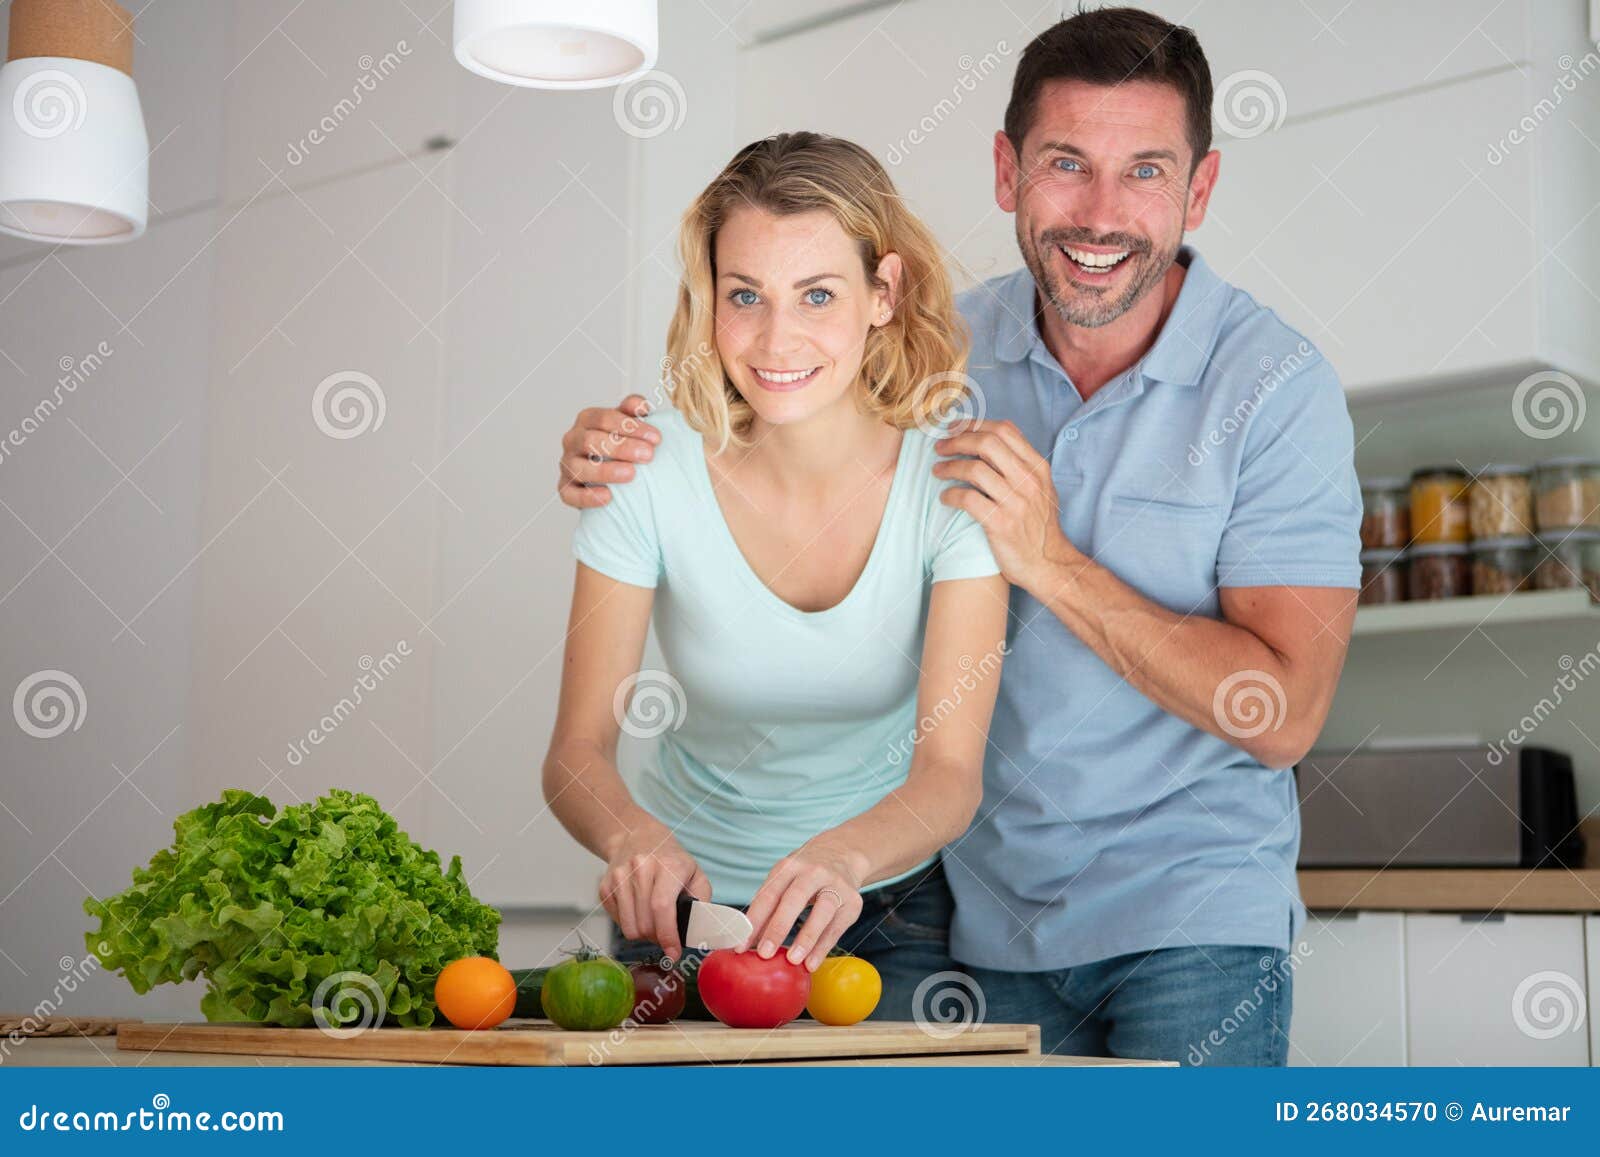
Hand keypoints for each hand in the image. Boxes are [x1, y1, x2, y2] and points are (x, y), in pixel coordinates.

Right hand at [557, 394, 661, 508]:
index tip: (656, 438)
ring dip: (606, 471)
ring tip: (631, 474)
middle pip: (590, 440)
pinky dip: (587, 496)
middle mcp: (572, 440)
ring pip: (578, 467)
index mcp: (586, 420)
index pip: (604, 418)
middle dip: (621, 447)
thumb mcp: (628, 424)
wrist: (611, 476)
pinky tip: (608, 496)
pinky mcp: (566, 489)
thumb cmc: (620, 444)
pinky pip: (570, 494)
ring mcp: (567, 465)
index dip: (630, 427)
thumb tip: (641, 406)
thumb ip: (633, 410)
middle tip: (648, 455)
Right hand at [599, 823, 709, 960]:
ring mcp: (619, 877)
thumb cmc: (671, 861)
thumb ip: (701, 902)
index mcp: (668, 865)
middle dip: (658, 937)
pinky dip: (630, 924)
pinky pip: (617, 922)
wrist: (638, 837)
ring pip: (629, 928)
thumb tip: (696, 931)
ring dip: (643, 934)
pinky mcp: (605, 886)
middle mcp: (641, 868)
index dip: (668, 935)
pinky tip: (638, 910)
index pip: (662, 907)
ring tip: (652, 922)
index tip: (674, 953)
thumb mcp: (695, 874)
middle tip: (666, 933)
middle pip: (645, 923)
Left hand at [742, 839, 867, 970]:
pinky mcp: (852, 901)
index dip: (754, 921)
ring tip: (793, 960)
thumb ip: (769, 908)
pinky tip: (812, 962)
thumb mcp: (786, 880)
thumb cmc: (805, 875)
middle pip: (794, 898)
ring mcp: (835, 885)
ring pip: (823, 910)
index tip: (741, 946)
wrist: (843, 854)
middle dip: (778, 927)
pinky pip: (837, 926)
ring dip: (807, 937)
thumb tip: (748, 942)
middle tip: (764, 953)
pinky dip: (823, 946)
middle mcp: (813, 872)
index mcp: (789, 867)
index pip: (768, 894)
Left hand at [932, 419, 1079, 589]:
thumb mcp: (1040, 488)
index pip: (1004, 430)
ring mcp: (1015, 502)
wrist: (1047, 563)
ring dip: (949, 467)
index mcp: (1038, 467)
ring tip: (937, 470)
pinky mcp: (1000, 523)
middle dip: (957, 440)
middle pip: (987, 443)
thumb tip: (986, 440)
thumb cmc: (1038, 526)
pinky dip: (950, 496)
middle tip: (940, 447)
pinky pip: (967, 499)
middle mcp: (1028, 480)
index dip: (975, 424)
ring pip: (974, 469)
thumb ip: (1019, 464)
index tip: (955, 427)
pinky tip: (945, 498)